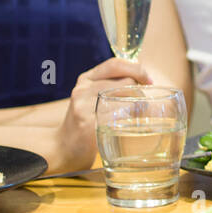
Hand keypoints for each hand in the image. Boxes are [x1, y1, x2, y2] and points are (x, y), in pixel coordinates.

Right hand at [55, 57, 151, 172]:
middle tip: (142, 105)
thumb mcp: (92, 98)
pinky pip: (119, 116)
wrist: (62, 148)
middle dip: (140, 93)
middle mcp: (83, 89)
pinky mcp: (87, 123)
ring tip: (135, 117)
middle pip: (126, 81)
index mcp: (86, 79)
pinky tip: (127, 126)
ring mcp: (83, 106)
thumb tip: (144, 81)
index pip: (115, 64)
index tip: (149, 81)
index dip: (137, 69)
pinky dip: (130, 120)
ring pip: (126, 97)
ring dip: (138, 107)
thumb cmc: (85, 123)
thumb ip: (111, 87)